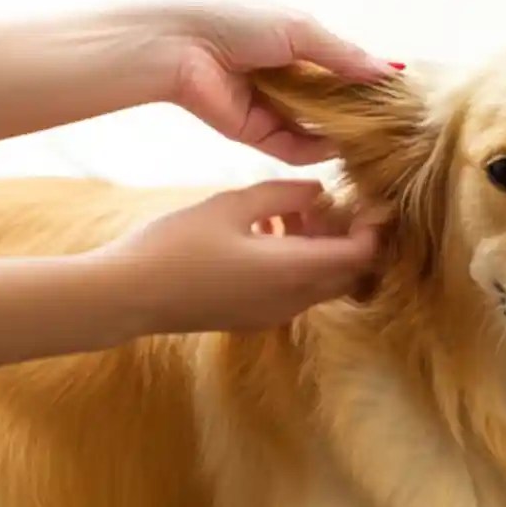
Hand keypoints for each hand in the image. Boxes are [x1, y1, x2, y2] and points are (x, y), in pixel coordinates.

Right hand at [97, 179, 378, 334]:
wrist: (129, 295)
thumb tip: (319, 190)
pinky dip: (298, 260)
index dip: (375, 228)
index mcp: (294, 272)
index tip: (375, 200)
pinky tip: (266, 229)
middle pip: (347, 272)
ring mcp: (274, 313)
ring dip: (321, 246)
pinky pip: (295, 289)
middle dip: (351, 237)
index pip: (360, 255)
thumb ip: (283, 195)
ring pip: (320, 280)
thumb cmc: (178, 245)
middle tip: (337, 202)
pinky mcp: (255, 316)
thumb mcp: (233, 205)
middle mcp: (293, 300)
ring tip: (293, 208)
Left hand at [140, 0, 394, 163]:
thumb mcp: (302, 31)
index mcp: (299, 47)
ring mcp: (276, 110)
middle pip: (335, 105)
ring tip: (371, 142)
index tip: (401, 97)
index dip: (370, 83)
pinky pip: (296, 149)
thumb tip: (390, 71)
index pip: (344, 70)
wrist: (181, 48)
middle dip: (361, 116)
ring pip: (320, 131)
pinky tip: (337, 148)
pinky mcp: (259, 136)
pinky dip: (317, 151)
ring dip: (343, 136)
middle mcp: (290, 81)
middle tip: (394, 128)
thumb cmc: (238, 24)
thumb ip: (344, 56)